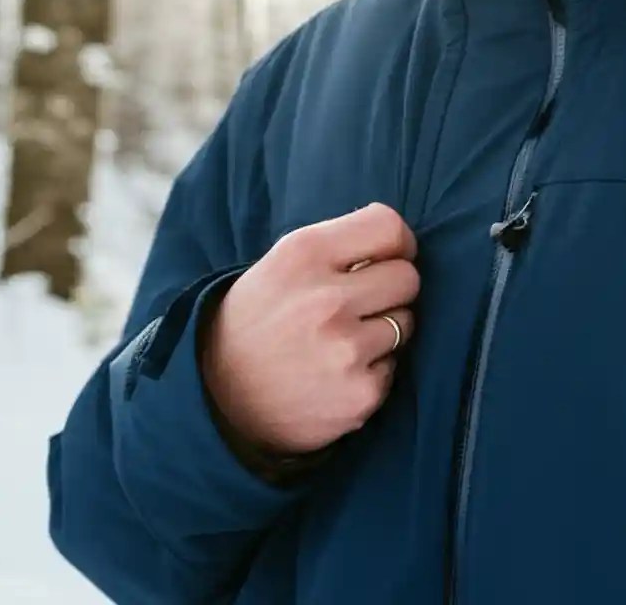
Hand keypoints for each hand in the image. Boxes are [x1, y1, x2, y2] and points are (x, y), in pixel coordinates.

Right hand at [202, 203, 419, 456]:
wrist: (216, 398)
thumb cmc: (258, 321)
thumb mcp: (280, 265)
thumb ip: (337, 247)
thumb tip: (401, 245)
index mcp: (304, 254)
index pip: (389, 228)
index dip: (399, 244)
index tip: (391, 258)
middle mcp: (327, 299)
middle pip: (408, 277)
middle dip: (391, 290)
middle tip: (360, 305)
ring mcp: (346, 350)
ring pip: (406, 322)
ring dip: (383, 331)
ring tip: (339, 342)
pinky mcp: (362, 393)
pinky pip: (395, 366)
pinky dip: (373, 370)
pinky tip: (337, 375)